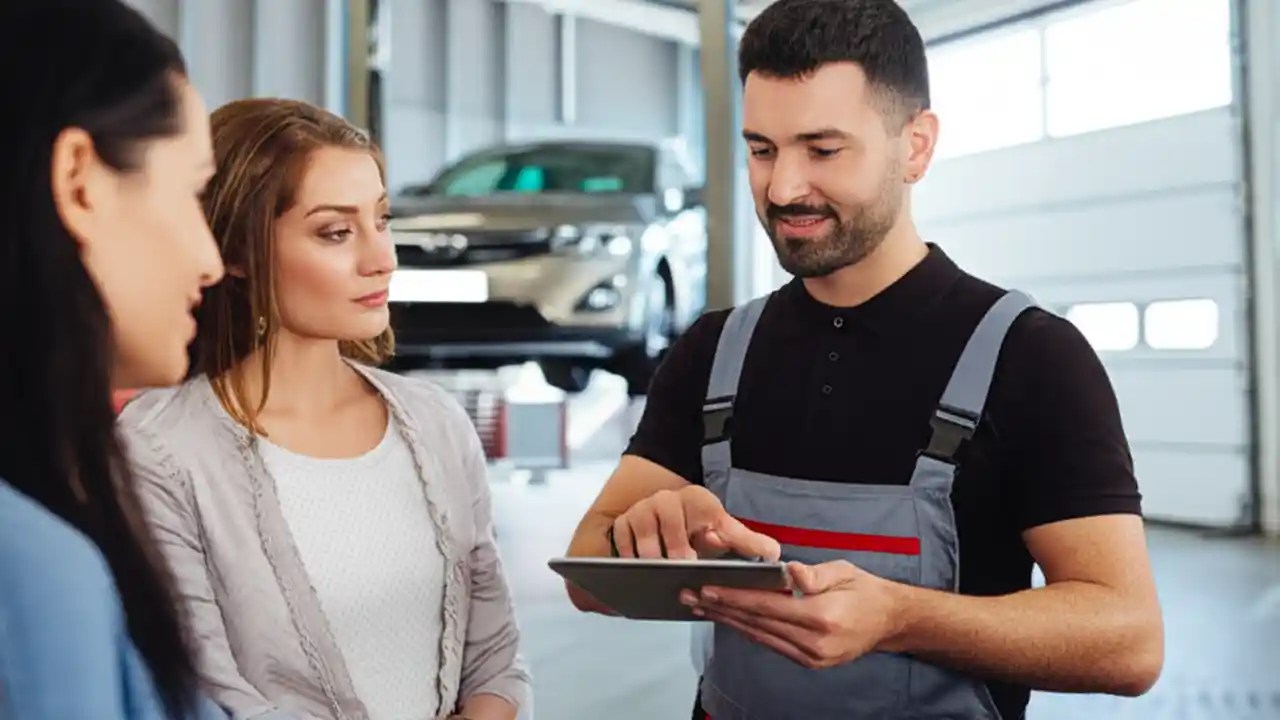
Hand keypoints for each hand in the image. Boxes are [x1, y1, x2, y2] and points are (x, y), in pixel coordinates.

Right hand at [612, 485, 780, 560]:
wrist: (668, 520)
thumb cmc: (698, 528)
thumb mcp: (723, 532)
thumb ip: (747, 542)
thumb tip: (774, 554)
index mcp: (696, 500)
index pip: (703, 514)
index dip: (705, 535)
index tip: (699, 557)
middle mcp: (666, 500)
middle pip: (669, 525)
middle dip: (675, 549)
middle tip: (682, 569)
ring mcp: (642, 511)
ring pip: (644, 535)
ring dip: (652, 557)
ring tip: (659, 576)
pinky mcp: (623, 524)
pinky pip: (623, 542)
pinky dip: (629, 558)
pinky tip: (638, 574)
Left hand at [681, 560, 903, 668]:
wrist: (889, 621)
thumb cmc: (864, 589)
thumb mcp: (843, 571)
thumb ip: (814, 574)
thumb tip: (788, 571)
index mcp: (822, 616)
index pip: (767, 606)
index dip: (735, 598)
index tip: (707, 589)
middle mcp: (814, 642)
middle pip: (757, 624)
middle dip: (721, 609)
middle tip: (690, 597)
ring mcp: (812, 656)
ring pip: (760, 636)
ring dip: (728, 622)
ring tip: (701, 608)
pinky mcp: (810, 661)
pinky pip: (771, 644)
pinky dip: (748, 631)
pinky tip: (729, 619)